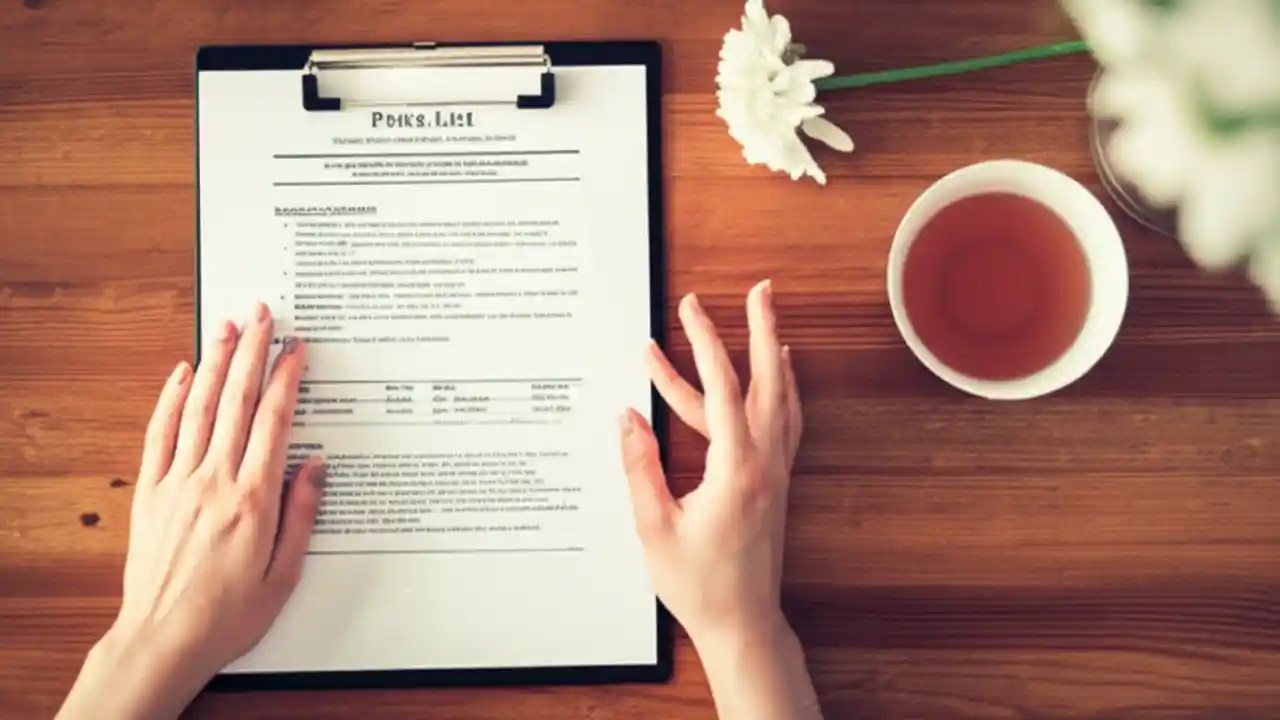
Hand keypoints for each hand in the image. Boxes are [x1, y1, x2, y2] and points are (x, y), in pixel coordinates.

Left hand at [58, 304, 324, 719]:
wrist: (163, 640)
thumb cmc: (228, 615)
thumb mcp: (285, 573)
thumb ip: (302, 515)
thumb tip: (315, 466)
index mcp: (253, 500)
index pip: (274, 422)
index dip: (288, 379)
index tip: (297, 349)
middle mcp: (214, 482)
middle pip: (237, 402)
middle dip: (253, 352)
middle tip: (263, 314)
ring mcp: (178, 484)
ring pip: (199, 408)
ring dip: (216, 363)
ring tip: (228, 327)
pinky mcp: (151, 494)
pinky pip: (160, 435)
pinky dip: (171, 399)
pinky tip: (182, 373)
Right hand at [620, 280, 819, 718]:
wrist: (742, 621)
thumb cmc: (698, 583)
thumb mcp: (654, 526)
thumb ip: (640, 467)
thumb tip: (628, 418)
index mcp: (735, 468)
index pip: (721, 388)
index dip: (703, 343)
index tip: (688, 310)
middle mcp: (764, 462)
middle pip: (766, 379)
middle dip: (758, 329)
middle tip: (758, 289)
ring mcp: (775, 470)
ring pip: (781, 397)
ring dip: (774, 352)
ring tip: (768, 317)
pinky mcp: (775, 481)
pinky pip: (785, 421)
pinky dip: (784, 389)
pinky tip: (780, 373)